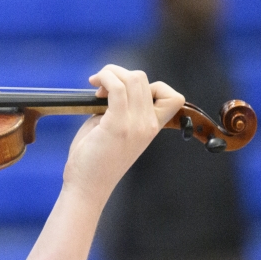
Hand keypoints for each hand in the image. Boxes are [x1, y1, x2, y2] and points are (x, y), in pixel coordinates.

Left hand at [63, 64, 184, 202]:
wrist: (88, 186)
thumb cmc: (94, 160)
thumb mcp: (114, 129)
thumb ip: (119, 109)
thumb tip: (110, 86)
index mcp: (152, 127)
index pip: (172, 97)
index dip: (150, 85)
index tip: (123, 92)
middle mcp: (148, 125)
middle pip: (145, 80)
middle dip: (120, 74)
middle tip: (100, 89)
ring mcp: (135, 125)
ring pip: (134, 79)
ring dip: (111, 73)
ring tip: (95, 85)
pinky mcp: (117, 125)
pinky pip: (117, 88)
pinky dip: (106, 78)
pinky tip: (94, 83)